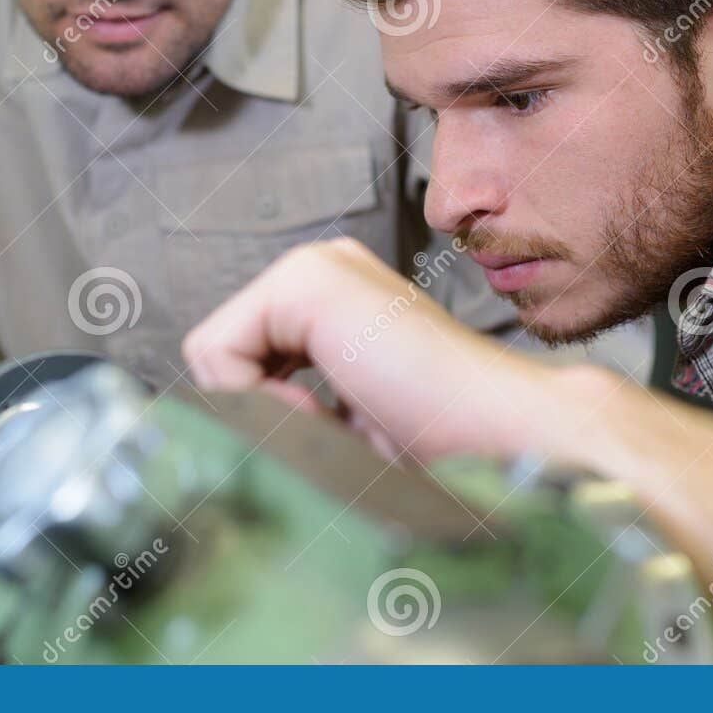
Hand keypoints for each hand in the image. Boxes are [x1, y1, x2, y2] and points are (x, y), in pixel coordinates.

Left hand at [183, 238, 593, 460]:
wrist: (502, 436)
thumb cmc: (436, 444)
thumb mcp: (341, 423)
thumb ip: (283, 408)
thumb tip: (210, 421)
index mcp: (332, 298)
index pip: (237, 359)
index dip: (269, 415)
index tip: (336, 430)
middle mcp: (319, 269)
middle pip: (221, 356)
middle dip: (262, 410)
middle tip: (337, 427)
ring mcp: (314, 267)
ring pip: (215, 357)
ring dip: (266, 409)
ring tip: (338, 417)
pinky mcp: (306, 282)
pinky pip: (216, 355)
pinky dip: (259, 401)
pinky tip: (329, 405)